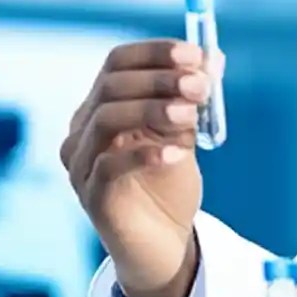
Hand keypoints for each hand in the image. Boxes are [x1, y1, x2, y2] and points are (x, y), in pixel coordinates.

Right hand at [61, 39, 221, 296]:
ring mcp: (82, 165)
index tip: (194, 54)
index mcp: (102, 106)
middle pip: (110, 87)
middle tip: (200, 86)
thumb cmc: (169, 182)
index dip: (154, 53)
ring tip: (191, 115)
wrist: (165, 244)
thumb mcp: (184, 133)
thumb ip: (192, 98)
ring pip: (106, 120)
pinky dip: (146, 154)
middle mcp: (82, 131)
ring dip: (152, 109)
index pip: (116, 63)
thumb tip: (214, 57)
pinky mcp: (91, 196)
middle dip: (159, 80)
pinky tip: (178, 154)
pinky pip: (110, 166)